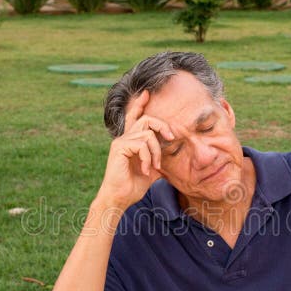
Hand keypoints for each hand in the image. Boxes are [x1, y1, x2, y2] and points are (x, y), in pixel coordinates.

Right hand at [95, 90, 174, 210]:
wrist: (119, 198)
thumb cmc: (132, 186)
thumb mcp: (151, 171)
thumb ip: (158, 161)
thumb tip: (171, 160)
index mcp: (130, 141)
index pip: (134, 117)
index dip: (140, 104)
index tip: (147, 92)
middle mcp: (124, 138)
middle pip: (146, 119)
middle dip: (162, 125)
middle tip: (171, 137)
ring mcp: (120, 141)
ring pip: (147, 134)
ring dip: (156, 151)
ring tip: (154, 167)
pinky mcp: (119, 147)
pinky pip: (142, 144)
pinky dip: (148, 157)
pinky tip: (147, 169)